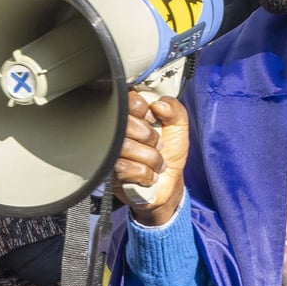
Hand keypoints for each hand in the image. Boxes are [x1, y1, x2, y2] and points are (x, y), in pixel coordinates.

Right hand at [113, 91, 189, 226]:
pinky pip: (124, 167)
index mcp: (132, 115)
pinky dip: (144, 173)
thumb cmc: (170, 152)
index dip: (143, 111)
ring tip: (156, 163)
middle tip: (158, 145)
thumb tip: (159, 104)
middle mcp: (116, 130)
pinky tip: (148, 174)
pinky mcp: (108, 171)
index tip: (153, 120)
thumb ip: (174, 109)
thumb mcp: (178, 127)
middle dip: (150, 138)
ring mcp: (110, 150)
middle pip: (125, 124)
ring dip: (150, 158)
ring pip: (125, 147)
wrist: (168, 184)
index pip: (128, 101)